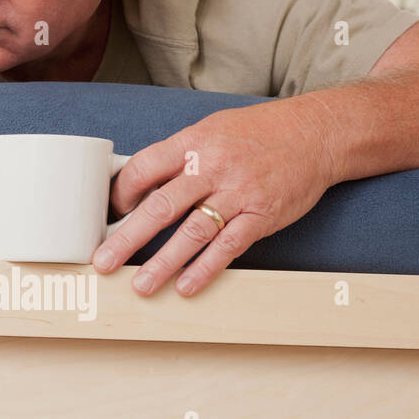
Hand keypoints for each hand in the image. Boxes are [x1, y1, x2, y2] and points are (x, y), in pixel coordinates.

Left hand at [93, 97, 338, 295]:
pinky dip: (205, 269)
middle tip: (102, 262)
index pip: (144, 168)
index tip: (109, 214)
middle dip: (127, 237)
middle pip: (161, 206)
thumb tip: (140, 186)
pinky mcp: (261, 215)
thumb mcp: (212, 131)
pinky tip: (186, 286)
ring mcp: (237, 193)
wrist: (316, 133)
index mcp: (194, 143)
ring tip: (140, 285)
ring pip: (192, 232)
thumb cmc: (259, 133)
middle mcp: (212, 167)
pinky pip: (228, 246)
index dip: (121, 194)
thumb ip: (179, 157)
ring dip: (163, 263)